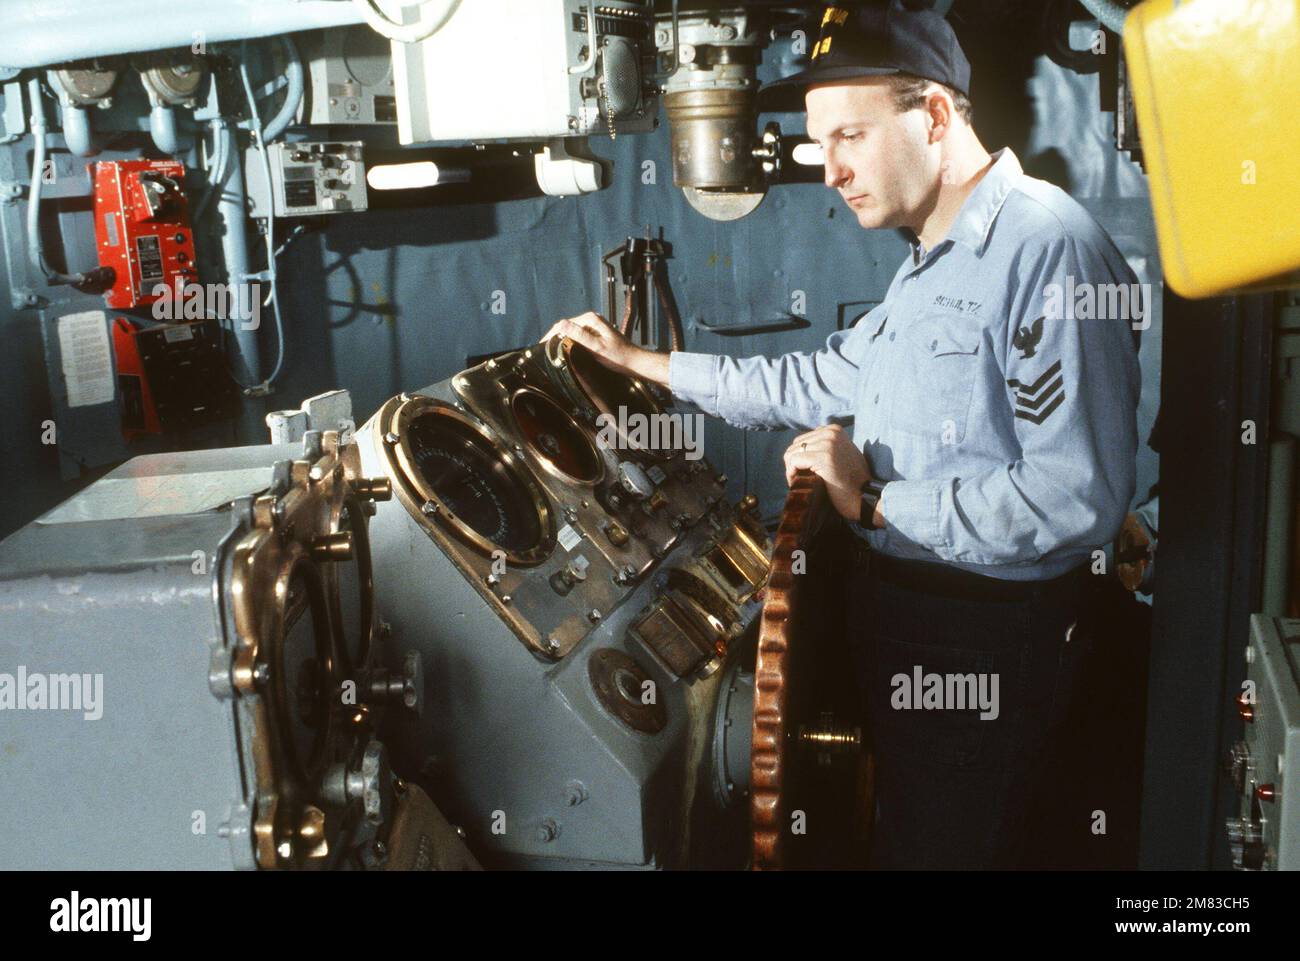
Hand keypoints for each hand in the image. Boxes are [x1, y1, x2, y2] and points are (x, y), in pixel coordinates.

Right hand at [541, 311, 668, 385]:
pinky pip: (578, 336)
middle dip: (552, 337)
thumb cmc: (618, 356)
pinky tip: (563, 351)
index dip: (550, 335)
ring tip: (548, 352)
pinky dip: (568, 342)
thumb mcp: (596, 347)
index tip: (540, 346)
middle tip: (540, 351)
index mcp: (590, 319)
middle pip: (566, 327)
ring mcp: (593, 326)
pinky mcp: (595, 333)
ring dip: (559, 340)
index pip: (563, 325)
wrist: (634, 361)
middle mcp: (591, 319)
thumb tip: (561, 324)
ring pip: (571, 332)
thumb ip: (579, 335)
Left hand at [783, 424, 878, 525]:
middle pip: (795, 446)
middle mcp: (831, 433)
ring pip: (791, 454)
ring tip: (802, 483)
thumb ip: (825, 446)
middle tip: (801, 480)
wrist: (866, 499)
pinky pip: (793, 462)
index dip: (799, 459)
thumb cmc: (851, 482)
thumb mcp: (841, 455)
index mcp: (834, 429)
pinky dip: (792, 474)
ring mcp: (828, 444)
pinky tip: (801, 483)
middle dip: (794, 465)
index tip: (805, 473)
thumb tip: (802, 446)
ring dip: (792, 471)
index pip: (802, 440)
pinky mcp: (824, 457)